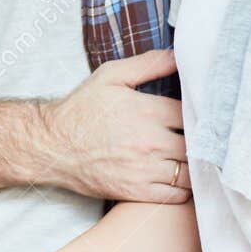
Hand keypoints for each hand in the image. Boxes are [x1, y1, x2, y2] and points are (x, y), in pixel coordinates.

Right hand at [40, 50, 188, 202]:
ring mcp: (145, 170)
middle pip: (196, 144)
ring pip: (190, 171)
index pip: (192, 114)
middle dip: (198, 141)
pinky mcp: (137, 192)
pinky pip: (176, 195)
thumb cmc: (81, 109)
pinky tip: (178, 178)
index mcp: (148, 111)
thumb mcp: (111, 76)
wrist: (52, 146)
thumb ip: (148, 64)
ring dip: (193, 165)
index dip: (198, 115)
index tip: (195, 116)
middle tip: (198, 138)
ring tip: (189, 158)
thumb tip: (180, 56)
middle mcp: (151, 141)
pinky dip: (183, 189)